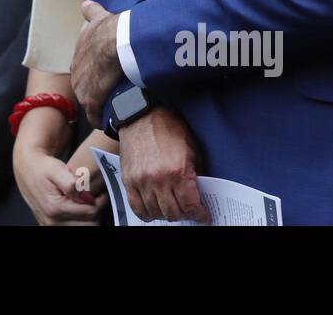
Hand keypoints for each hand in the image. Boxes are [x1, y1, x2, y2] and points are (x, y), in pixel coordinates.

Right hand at [14, 145, 102, 225]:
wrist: (27, 169)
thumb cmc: (43, 168)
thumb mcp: (56, 169)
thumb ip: (71, 183)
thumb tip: (84, 195)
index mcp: (55, 208)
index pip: (91, 212)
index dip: (100, 201)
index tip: (101, 192)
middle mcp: (52, 221)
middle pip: (90, 224)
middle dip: (95, 210)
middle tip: (95, 196)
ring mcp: (50, 225)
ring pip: (84, 227)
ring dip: (88, 215)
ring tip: (86, 201)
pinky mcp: (50, 226)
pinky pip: (73, 228)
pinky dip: (79, 219)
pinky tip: (77, 206)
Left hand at [71, 1, 123, 126]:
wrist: (119, 43)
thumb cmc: (114, 29)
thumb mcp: (101, 17)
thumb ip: (92, 12)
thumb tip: (85, 3)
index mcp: (79, 51)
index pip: (82, 64)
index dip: (93, 69)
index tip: (102, 73)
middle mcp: (76, 69)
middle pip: (84, 83)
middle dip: (95, 87)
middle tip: (111, 91)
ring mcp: (81, 86)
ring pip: (89, 99)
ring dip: (99, 104)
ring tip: (114, 108)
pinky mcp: (90, 102)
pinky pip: (95, 115)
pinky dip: (102, 119)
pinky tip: (110, 123)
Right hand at [118, 107, 209, 222]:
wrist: (141, 115)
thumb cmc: (167, 128)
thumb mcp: (191, 149)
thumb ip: (195, 173)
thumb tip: (199, 193)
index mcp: (177, 171)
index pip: (190, 206)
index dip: (200, 215)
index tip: (203, 216)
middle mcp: (158, 180)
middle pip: (173, 213)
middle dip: (185, 215)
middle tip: (189, 211)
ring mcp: (141, 182)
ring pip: (155, 213)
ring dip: (166, 215)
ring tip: (173, 209)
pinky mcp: (128, 181)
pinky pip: (136, 207)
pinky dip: (147, 214)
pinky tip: (154, 210)